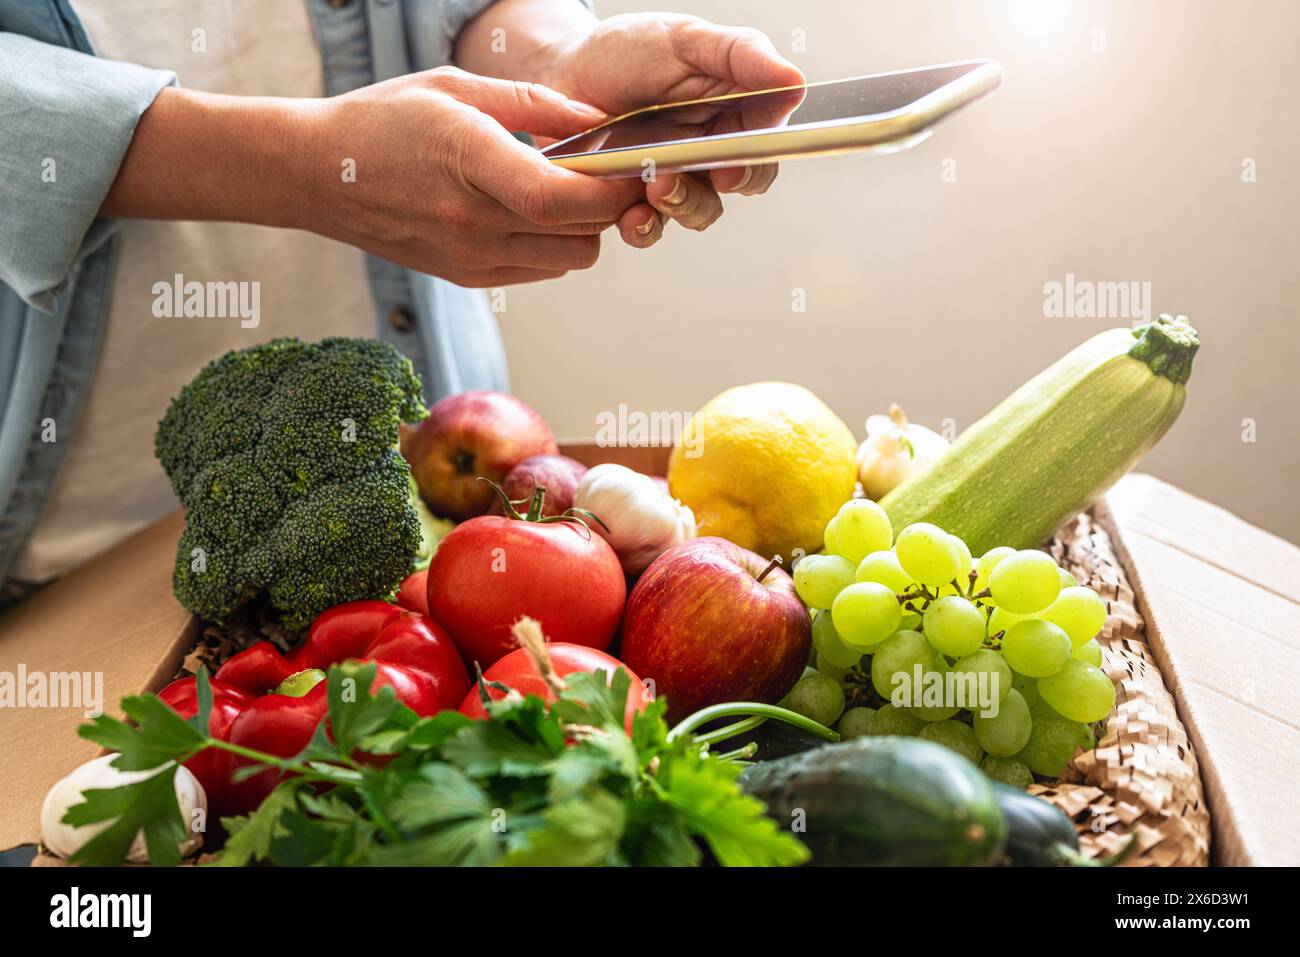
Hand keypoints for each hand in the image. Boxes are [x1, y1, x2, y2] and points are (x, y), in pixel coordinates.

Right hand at [304, 68, 645, 284]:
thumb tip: (596, 121)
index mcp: (468, 161)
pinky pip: (541, 270)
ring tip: (565, 189)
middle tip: (603, 171)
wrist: (317, 175)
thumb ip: (533, 104)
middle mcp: (471, 221)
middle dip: (608, 204)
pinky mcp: (467, 277)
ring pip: (570, 258)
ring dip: (584, 227)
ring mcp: (470, 257)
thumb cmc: (382, 121)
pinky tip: (534, 211)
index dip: (609, 189)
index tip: (628, 166)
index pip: (560, 197)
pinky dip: (556, 245)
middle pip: (580, 233)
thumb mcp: (455, 88)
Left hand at [539, 13, 804, 247]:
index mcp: (733, 113)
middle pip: (733, 189)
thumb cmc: (628, 50)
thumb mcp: (686, 39)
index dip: (754, 167)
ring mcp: (673, 179)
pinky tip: (628, 214)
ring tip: (650, 188)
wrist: (564, 71)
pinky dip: (641, 227)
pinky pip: (648, 228)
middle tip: (676, 179)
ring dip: (679, 208)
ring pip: (695, 212)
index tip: (731, 170)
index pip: (763, 151)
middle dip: (710, 191)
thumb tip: (794, 81)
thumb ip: (741, 55)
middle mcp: (709, 151)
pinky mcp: (634, 201)